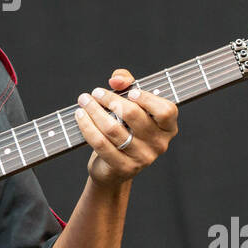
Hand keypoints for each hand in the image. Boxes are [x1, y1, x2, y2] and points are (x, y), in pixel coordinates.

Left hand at [74, 67, 177, 188]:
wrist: (114, 167)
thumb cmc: (126, 128)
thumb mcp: (130, 102)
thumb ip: (127, 82)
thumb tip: (116, 80)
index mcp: (167, 127)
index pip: (166, 111)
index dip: (147, 99)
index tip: (130, 92)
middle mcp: (159, 144)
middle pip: (133, 114)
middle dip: (110, 99)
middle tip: (96, 92)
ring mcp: (142, 158)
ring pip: (112, 128)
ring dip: (94, 110)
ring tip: (84, 101)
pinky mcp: (123, 167)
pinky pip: (100, 143)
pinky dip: (87, 126)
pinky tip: (80, 116)